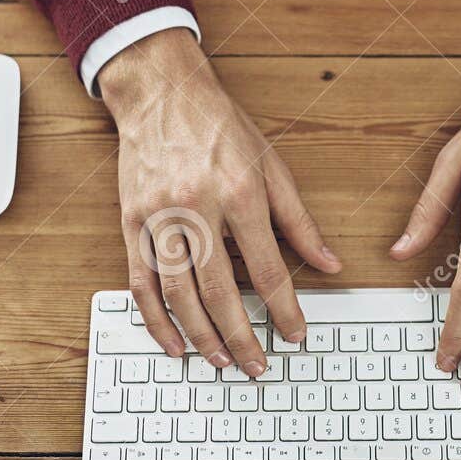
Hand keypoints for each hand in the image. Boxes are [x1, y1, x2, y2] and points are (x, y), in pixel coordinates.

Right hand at [101, 29, 340, 374]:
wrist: (161, 93)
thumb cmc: (219, 128)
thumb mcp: (271, 166)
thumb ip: (299, 220)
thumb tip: (330, 263)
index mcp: (239, 192)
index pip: (266, 267)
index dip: (284, 308)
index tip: (296, 334)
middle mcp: (197, 207)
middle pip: (220, 290)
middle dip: (241, 337)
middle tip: (257, 366)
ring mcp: (158, 216)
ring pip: (178, 293)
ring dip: (200, 336)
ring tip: (220, 361)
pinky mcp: (130, 221)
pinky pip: (140, 282)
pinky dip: (155, 319)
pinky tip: (173, 342)